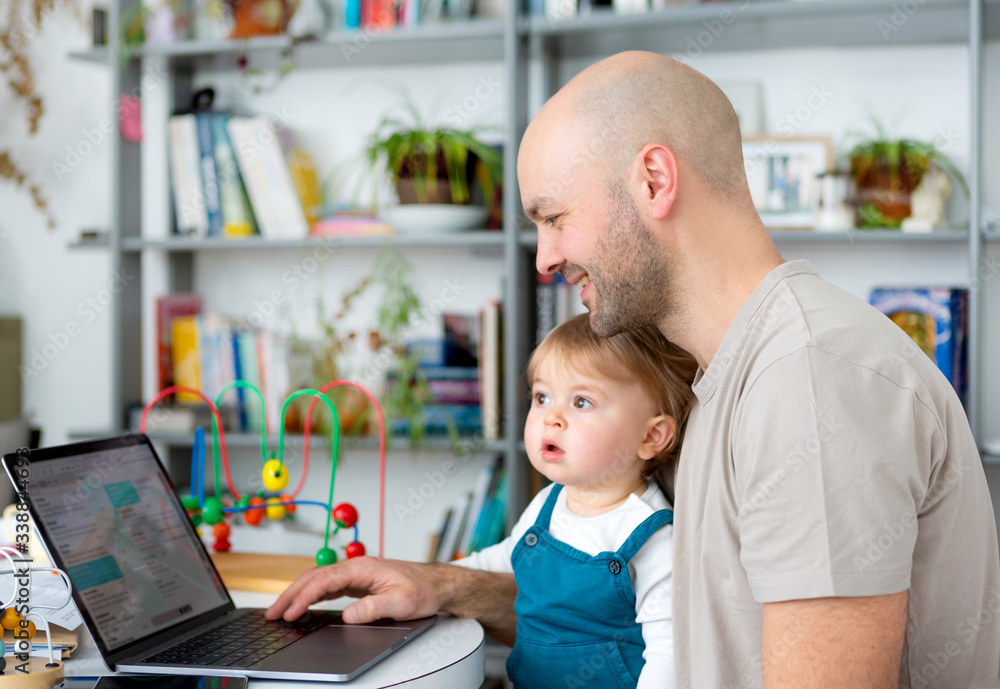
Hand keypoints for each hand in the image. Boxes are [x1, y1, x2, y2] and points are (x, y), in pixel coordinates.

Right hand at [265, 556, 443, 623]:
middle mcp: (356, 567)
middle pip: (314, 577)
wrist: (436, 584)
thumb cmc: (422, 589)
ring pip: (318, 580)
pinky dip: (310, 595)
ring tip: (280, 611)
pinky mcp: (357, 582)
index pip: (324, 581)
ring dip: (297, 594)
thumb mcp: (402, 602)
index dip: (303, 597)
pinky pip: (327, 586)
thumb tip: (348, 615)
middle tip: (272, 613)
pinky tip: (302, 605)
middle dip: (291, 594)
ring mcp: (355, 574)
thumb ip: (374, 608)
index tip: (290, 613)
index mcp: (363, 568)